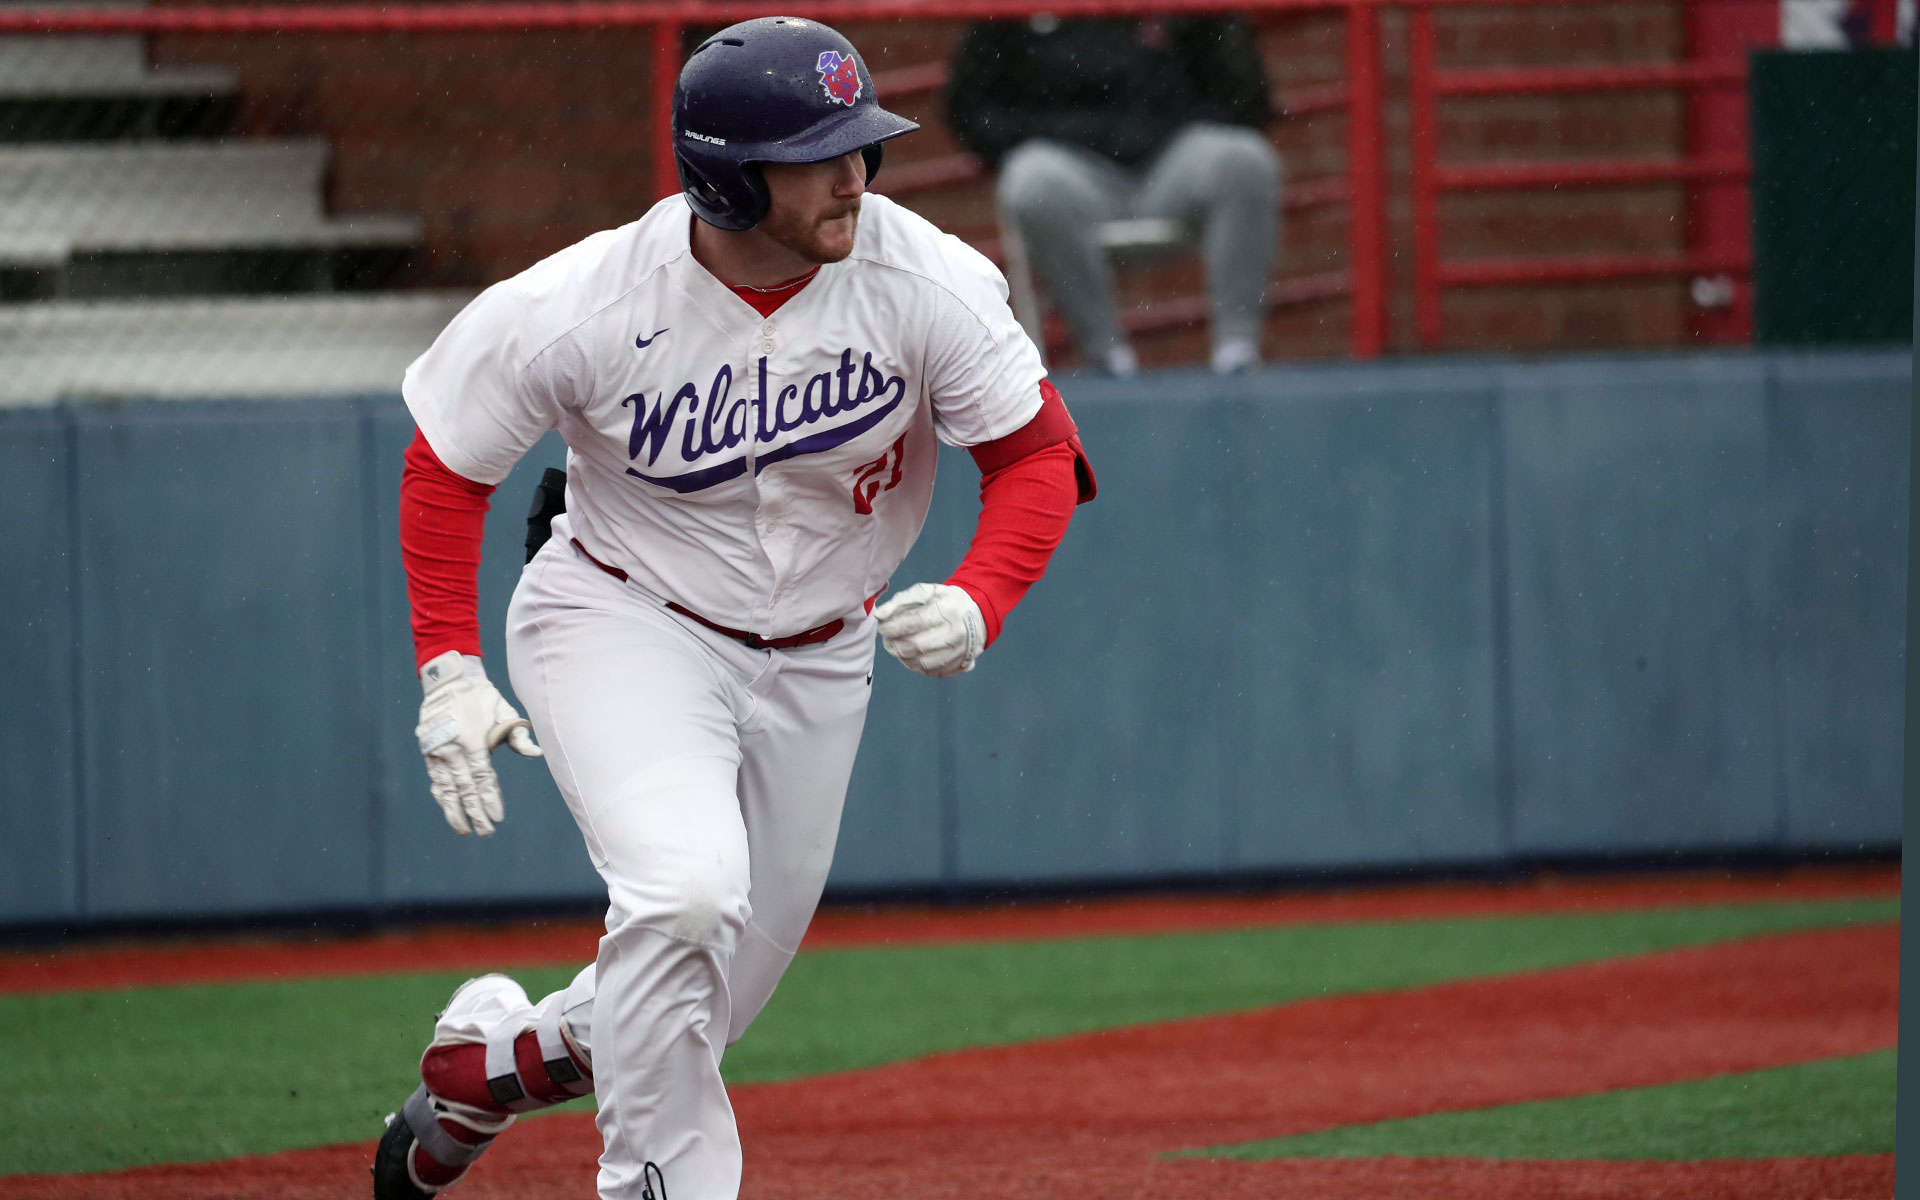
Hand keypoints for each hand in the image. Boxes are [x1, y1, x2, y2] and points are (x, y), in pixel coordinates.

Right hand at [415, 650, 542, 835]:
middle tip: (486, 832)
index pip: (482, 778)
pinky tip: (449, 810)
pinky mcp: (428, 752)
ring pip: (446, 789)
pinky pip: (435, 780)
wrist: (447, 681)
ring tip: (464, 830)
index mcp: (472, 741)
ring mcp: (436, 752)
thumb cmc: (482, 698)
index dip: (489, 799)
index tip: (497, 817)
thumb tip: (536, 753)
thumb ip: (518, 734)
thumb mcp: (504, 711)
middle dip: (475, 813)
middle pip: (465, 789)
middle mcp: (452, 750)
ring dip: (454, 812)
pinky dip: (442, 797)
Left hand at [874, 583, 984, 677]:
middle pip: (917, 646)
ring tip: (897, 650)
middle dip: (895, 646)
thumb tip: (879, 615)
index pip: (914, 623)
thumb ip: (900, 601)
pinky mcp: (961, 664)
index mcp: (948, 610)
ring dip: (904, 659)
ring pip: (923, 663)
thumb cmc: (946, 601)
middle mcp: (956, 633)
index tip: (883, 629)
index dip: (893, 628)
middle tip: (887, 642)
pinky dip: (917, 667)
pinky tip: (911, 658)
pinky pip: (933, 672)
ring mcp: (960, 651)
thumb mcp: (926, 592)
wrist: (978, 613)